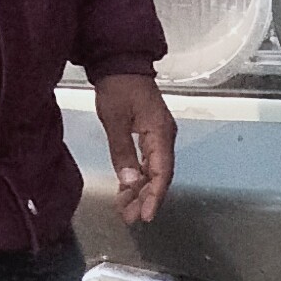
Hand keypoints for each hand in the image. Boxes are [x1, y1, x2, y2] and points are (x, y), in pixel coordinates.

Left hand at [93, 72, 174, 225]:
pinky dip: (139, 177)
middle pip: (160, 175)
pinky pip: (149, 161)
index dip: (155, 196)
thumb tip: (131, 181)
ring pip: (154, 170)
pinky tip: (127, 189)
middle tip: (131, 217)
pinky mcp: (151, 134)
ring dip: (141, 190)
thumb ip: (122, 151)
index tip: (145, 215)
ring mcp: (159, 135)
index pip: (162, 172)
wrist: (121, 62)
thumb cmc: (118, 88)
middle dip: (146, 198)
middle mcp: (165, 137)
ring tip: (126, 209)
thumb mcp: (115, 120)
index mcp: (160, 133)